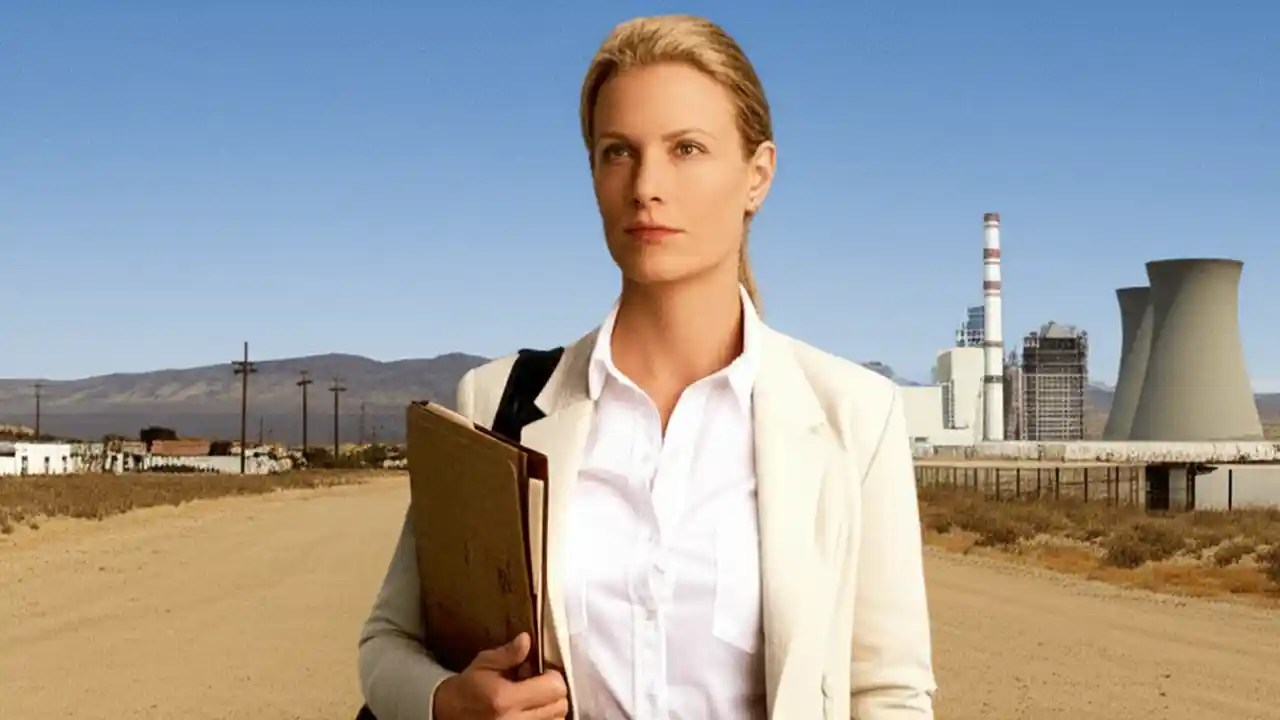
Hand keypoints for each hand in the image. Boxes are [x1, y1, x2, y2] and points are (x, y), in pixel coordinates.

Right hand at [433, 632, 568, 719]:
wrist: (449, 714)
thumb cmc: (467, 688)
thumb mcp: (484, 665)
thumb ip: (508, 654)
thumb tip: (526, 639)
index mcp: (505, 699)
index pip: (554, 688)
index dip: (553, 676)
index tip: (543, 671)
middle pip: (560, 706)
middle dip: (554, 691)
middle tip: (539, 684)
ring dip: (552, 708)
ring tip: (534, 699)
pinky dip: (545, 719)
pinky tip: (532, 711)